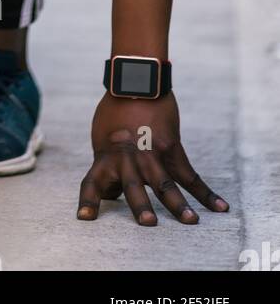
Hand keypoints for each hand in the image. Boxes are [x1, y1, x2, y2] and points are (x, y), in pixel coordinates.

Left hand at [76, 91, 229, 225]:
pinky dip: (205, 192)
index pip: (92, 182)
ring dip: (178, 203)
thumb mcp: (102, 135)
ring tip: (190, 221)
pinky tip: (220, 207)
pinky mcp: (171, 147)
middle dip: (140, 204)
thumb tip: (113, 191)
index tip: (84, 218)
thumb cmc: (114, 110)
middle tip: (148, 223)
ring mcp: (151, 152)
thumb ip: (108, 162)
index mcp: (106, 155)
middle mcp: (128, 157)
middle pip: (134, 185)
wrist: (135, 81)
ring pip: (166, 182)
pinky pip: (189, 174)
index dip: (88, 201)